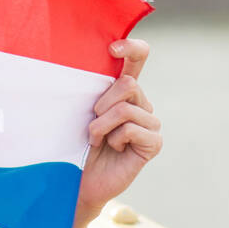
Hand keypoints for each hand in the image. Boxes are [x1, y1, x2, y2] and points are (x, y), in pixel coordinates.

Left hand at [76, 38, 160, 215]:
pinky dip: (115, 139)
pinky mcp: (153, 143)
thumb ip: (92, 89)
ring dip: (102, 125)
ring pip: (126, 108)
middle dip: (102, 103)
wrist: (77, 179)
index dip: (132, 47)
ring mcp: (150, 123)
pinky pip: (132, 129)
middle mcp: (140, 103)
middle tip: (92, 122)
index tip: (112, 48)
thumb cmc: (75, 142)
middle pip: (128, 83)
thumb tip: (86, 62)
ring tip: (97, 139)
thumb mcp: (81, 110)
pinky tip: (114, 148)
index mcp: (124, 89)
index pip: (138, 58)